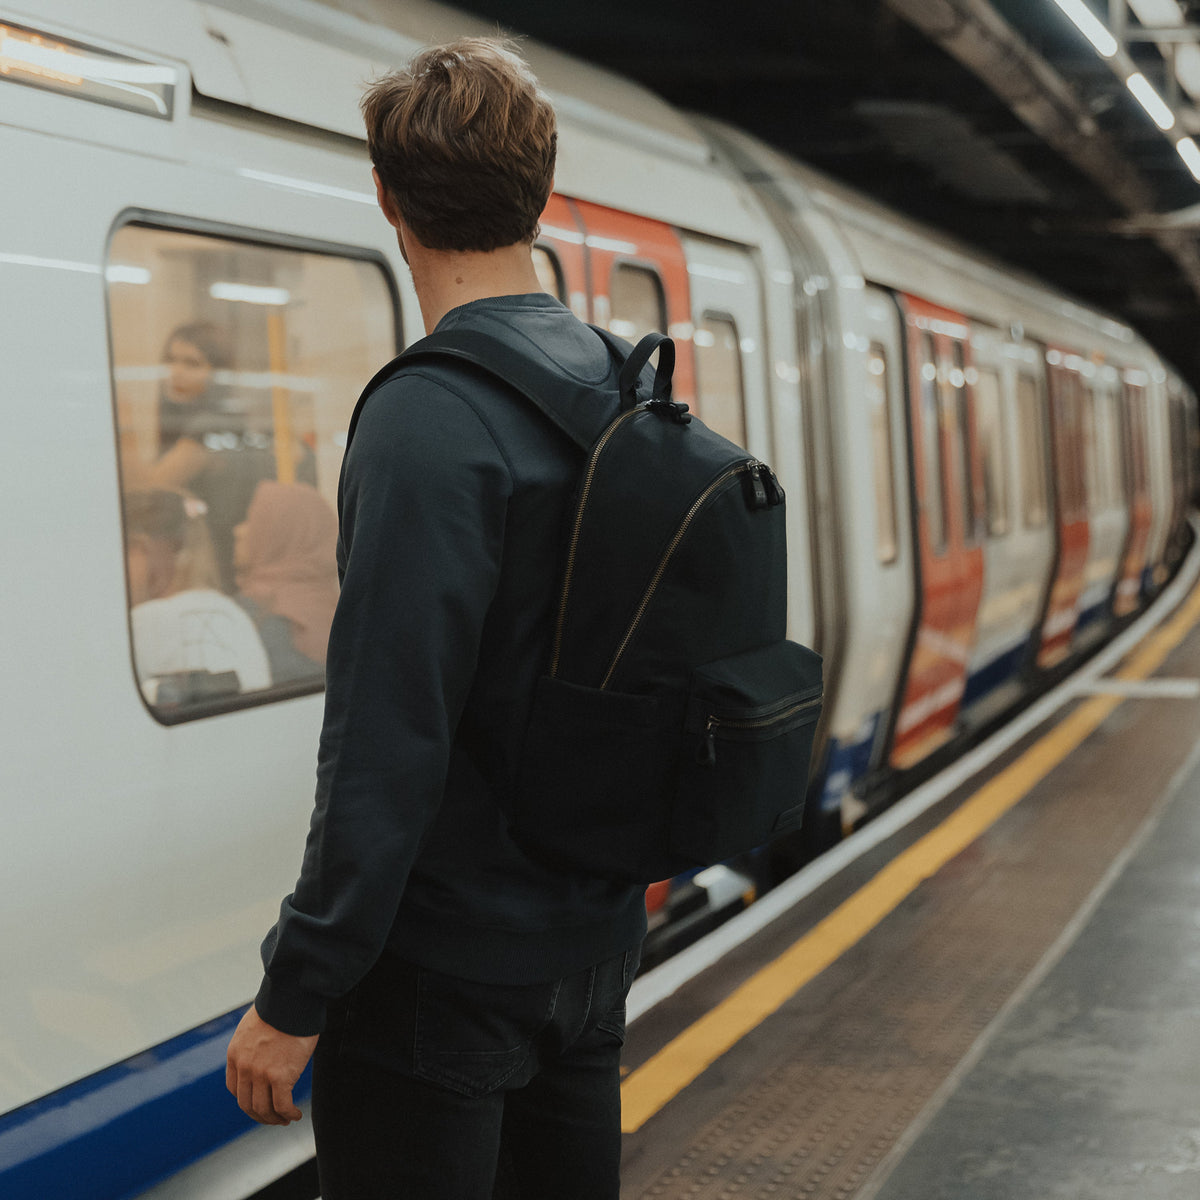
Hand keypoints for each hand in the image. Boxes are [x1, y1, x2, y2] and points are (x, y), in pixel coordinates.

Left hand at [226, 1004, 319, 1125]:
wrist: (291, 999)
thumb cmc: (279, 1006)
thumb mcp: (254, 1025)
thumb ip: (252, 1043)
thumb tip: (264, 1050)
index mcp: (235, 1054)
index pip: (235, 1089)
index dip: (247, 1100)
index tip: (259, 1102)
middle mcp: (244, 1067)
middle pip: (247, 1104)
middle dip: (260, 1115)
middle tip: (273, 1117)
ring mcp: (261, 1074)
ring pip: (264, 1109)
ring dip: (275, 1118)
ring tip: (286, 1119)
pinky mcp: (281, 1077)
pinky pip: (283, 1105)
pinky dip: (289, 1113)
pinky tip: (296, 1114)